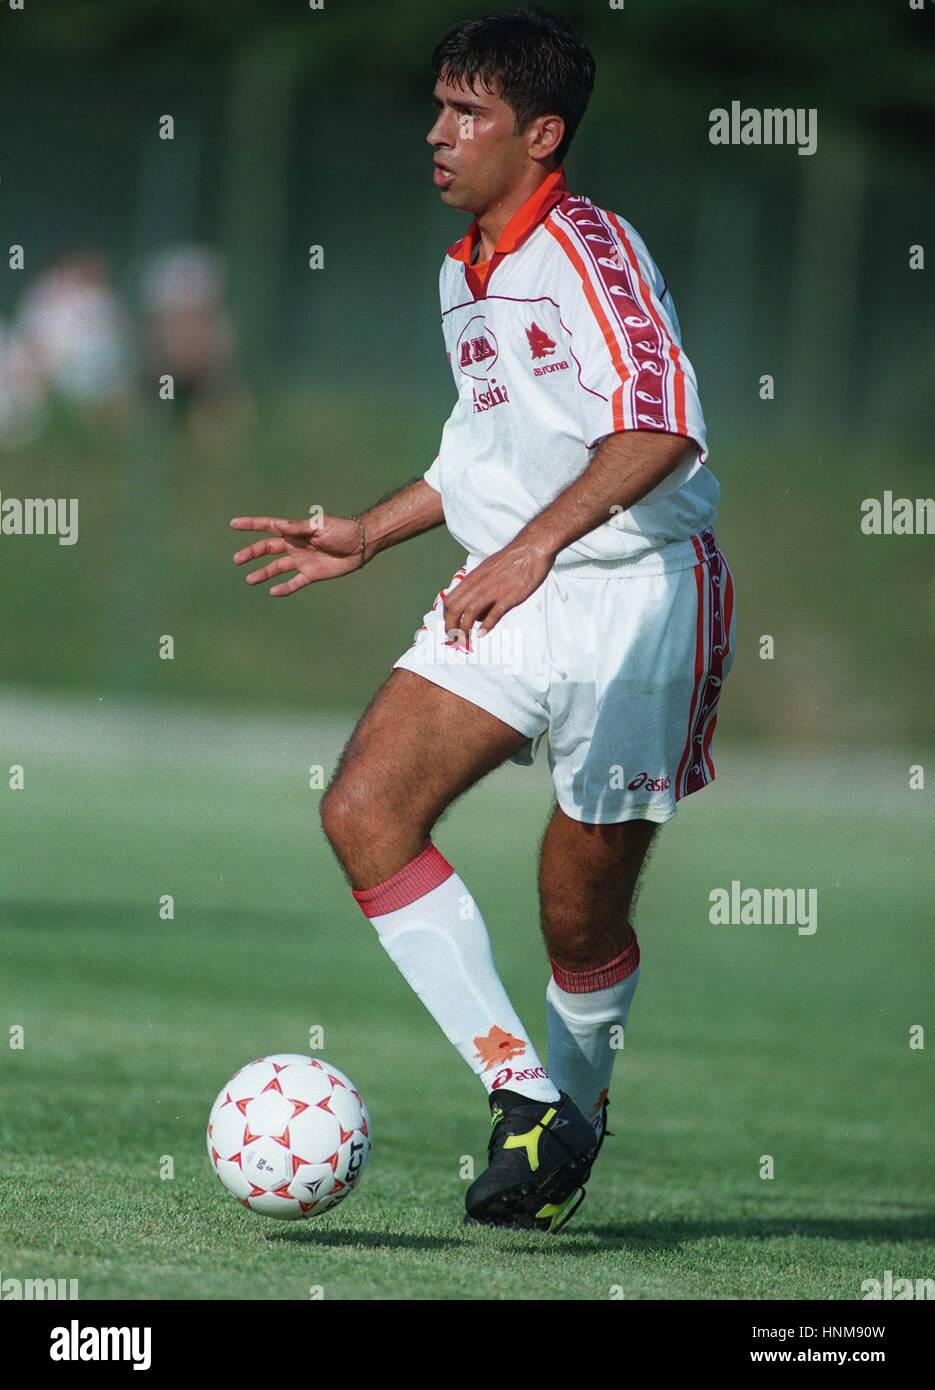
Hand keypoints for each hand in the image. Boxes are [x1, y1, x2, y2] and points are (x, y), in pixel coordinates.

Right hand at [230, 513, 361, 595]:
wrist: (361, 544)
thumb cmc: (341, 530)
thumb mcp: (319, 526)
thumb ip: (298, 528)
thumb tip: (279, 526)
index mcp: (295, 530)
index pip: (268, 526)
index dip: (250, 525)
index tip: (233, 524)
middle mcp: (295, 545)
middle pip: (267, 549)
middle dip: (251, 553)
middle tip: (236, 559)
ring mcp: (302, 560)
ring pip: (277, 568)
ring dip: (263, 573)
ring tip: (250, 580)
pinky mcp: (312, 574)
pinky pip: (295, 582)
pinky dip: (284, 588)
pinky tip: (273, 591)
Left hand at [442, 535, 554, 645]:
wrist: (531, 549)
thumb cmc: (510, 559)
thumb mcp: (487, 569)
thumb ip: (479, 586)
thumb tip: (476, 608)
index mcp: (472, 579)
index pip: (449, 601)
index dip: (446, 618)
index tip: (450, 628)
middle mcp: (479, 585)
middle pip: (455, 610)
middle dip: (451, 628)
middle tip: (454, 640)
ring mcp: (493, 591)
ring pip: (470, 614)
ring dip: (464, 631)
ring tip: (465, 641)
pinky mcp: (508, 597)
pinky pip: (493, 614)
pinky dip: (486, 626)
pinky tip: (482, 634)